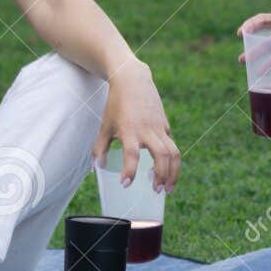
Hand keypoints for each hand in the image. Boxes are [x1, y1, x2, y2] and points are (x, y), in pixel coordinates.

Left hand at [93, 61, 179, 191]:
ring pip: (173, 153)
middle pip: (161, 156)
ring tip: (168, 188)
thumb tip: (96, 169)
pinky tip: (166, 171)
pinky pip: (172, 146)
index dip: (129, 171)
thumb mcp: (105, 126)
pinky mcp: (166, 125)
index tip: (125, 184)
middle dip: (162, 176)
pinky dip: (171, 161)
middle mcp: (147, 130)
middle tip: (157, 191)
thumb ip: (100, 148)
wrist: (132, 80)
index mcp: (129, 130)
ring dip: (173, 172)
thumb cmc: (116, 105)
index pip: (131, 154)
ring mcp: (159, 127)